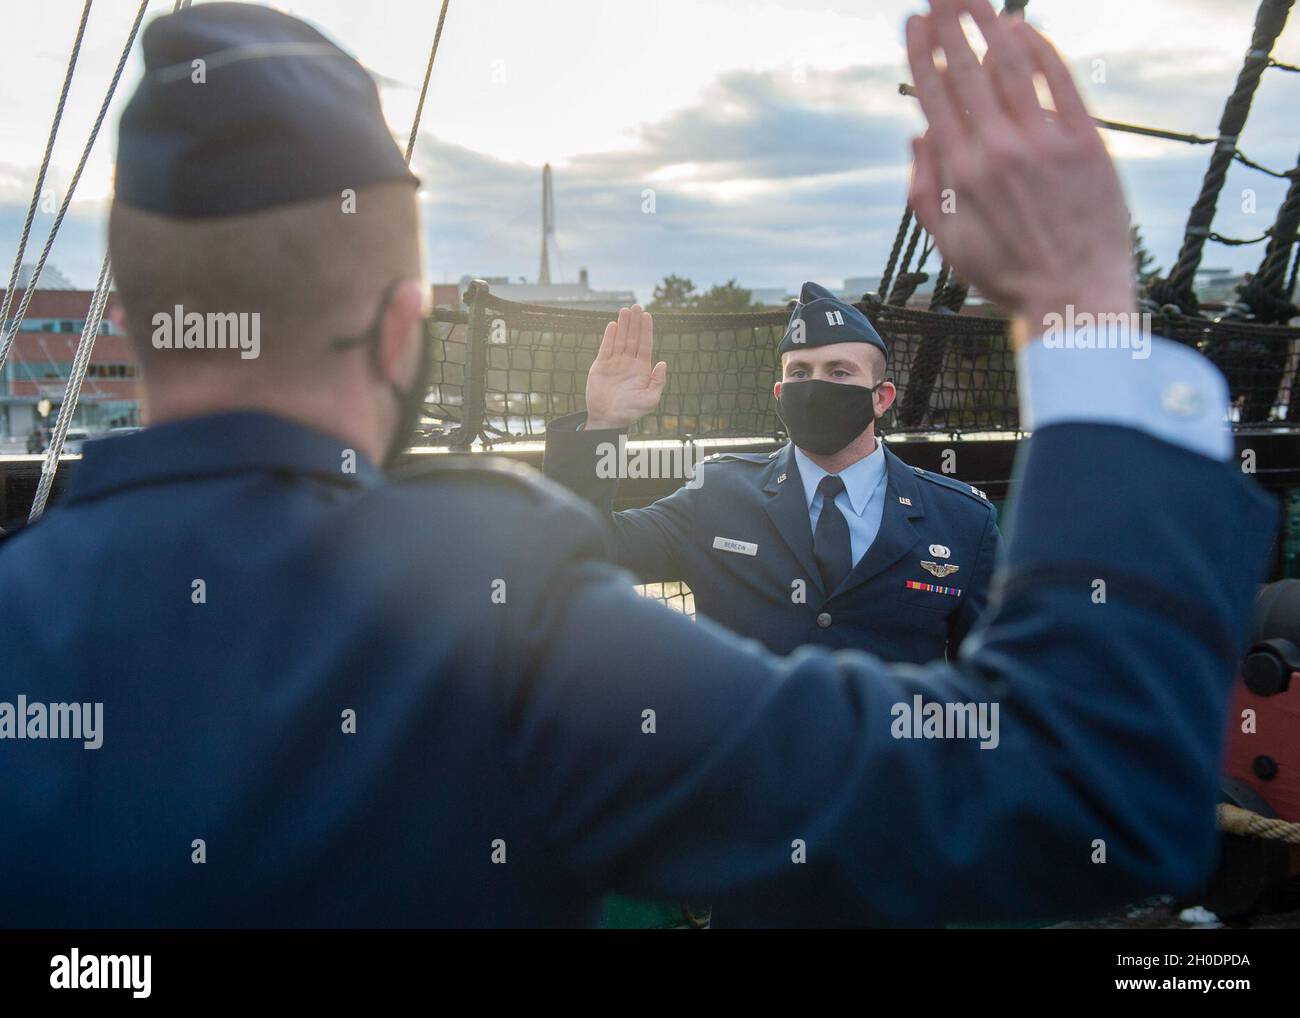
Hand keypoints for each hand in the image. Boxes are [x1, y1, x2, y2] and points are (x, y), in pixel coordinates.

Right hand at [584, 305, 666, 429]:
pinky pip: (606, 347)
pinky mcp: (601, 365)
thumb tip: (663, 362)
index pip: (645, 345)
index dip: (646, 330)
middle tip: (636, 305)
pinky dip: (609, 336)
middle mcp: (629, 363)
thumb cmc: (630, 412)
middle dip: (635, 322)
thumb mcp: (650, 399)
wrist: (608, 418)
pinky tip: (613, 324)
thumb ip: (658, 381)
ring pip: (620, 339)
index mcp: (642, 369)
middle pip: (633, 338)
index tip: (647, 315)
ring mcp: (615, 363)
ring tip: (625, 309)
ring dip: (623, 325)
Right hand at [905, 0, 1136, 344]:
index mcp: (962, 173)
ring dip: (991, 25)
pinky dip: (1041, 50)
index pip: (936, 96)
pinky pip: (1061, 81)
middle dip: (950, 24)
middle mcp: (1001, 150)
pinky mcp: (1086, 142)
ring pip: (1013, 66)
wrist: (1074, 294)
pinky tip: (1024, 29)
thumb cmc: (1007, 274)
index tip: (913, 22)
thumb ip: (924, 189)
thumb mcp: (949, 242)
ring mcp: (1046, 143)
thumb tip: (917, 136)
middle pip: (970, 69)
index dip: (922, 53)